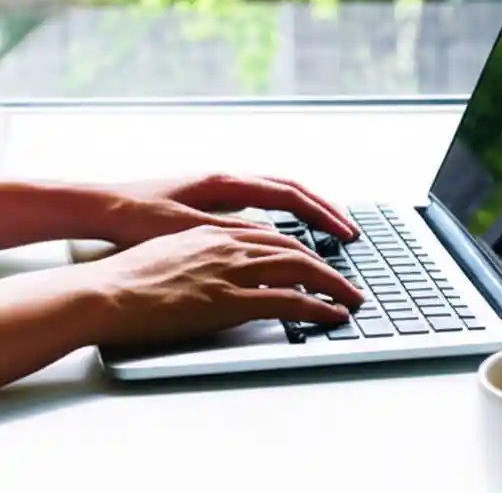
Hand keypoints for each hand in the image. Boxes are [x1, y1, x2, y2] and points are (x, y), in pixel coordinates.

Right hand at [76, 225, 364, 346]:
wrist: (104, 292)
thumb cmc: (127, 278)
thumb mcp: (172, 252)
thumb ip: (203, 254)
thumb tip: (218, 267)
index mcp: (215, 233)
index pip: (272, 235)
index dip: (302, 247)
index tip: (319, 258)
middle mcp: (230, 245)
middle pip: (294, 248)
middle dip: (327, 264)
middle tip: (348, 280)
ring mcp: (232, 271)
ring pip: (300, 269)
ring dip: (333, 284)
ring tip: (351, 298)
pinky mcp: (230, 300)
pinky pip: (289, 300)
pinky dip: (318, 307)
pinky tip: (333, 314)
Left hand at [98, 173, 357, 247]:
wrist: (96, 206)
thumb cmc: (135, 218)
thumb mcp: (186, 230)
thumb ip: (231, 233)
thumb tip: (273, 238)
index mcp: (226, 183)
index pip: (289, 196)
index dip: (321, 215)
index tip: (345, 234)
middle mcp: (227, 179)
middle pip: (291, 189)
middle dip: (324, 210)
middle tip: (350, 232)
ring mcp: (220, 187)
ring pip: (277, 194)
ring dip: (307, 211)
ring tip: (329, 231)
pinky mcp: (211, 199)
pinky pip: (261, 203)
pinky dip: (285, 215)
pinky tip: (288, 233)